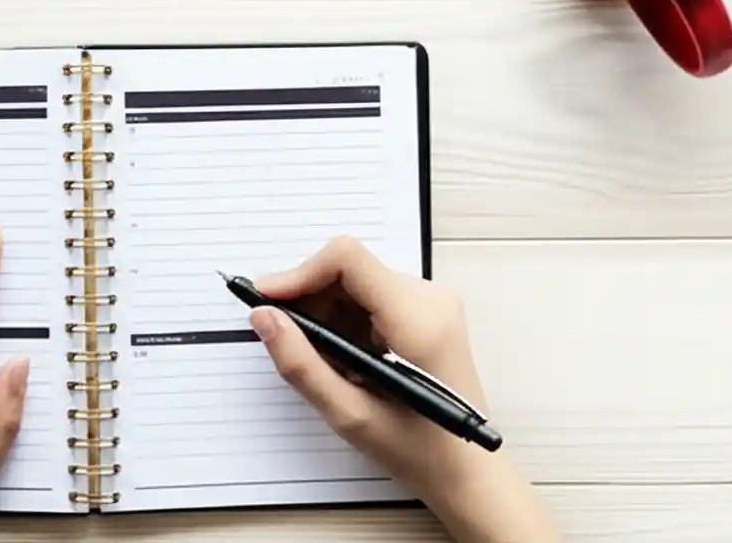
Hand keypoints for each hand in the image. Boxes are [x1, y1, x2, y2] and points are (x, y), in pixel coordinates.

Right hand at [250, 237, 559, 542]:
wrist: (467, 469)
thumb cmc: (420, 451)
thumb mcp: (349, 414)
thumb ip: (302, 364)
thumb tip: (264, 318)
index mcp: (419, 321)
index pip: (348, 260)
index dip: (299, 274)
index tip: (266, 300)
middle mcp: (430, 299)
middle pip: (348, 270)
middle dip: (308, 299)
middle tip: (286, 340)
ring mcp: (431, 302)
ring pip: (354, 282)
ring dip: (325, 314)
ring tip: (323, 361)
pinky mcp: (425, 311)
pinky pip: (368, 297)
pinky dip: (343, 321)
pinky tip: (343, 359)